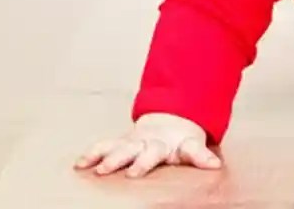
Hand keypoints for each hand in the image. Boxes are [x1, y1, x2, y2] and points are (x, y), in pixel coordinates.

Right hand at [74, 112, 221, 177]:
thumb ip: (200, 155)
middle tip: (106, 170)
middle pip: (129, 150)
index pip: (152, 154)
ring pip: (113, 146)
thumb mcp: (192, 145)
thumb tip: (215, 165)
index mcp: (161, 144)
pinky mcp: (119, 143)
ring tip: (86, 166)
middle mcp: (143, 142)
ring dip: (100, 155)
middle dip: (117, 160)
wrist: (169, 119)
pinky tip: (78, 164)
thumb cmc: (180, 139)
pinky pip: (103, 146)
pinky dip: (91, 153)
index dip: (144, 163)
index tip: (133, 174)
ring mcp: (130, 141)